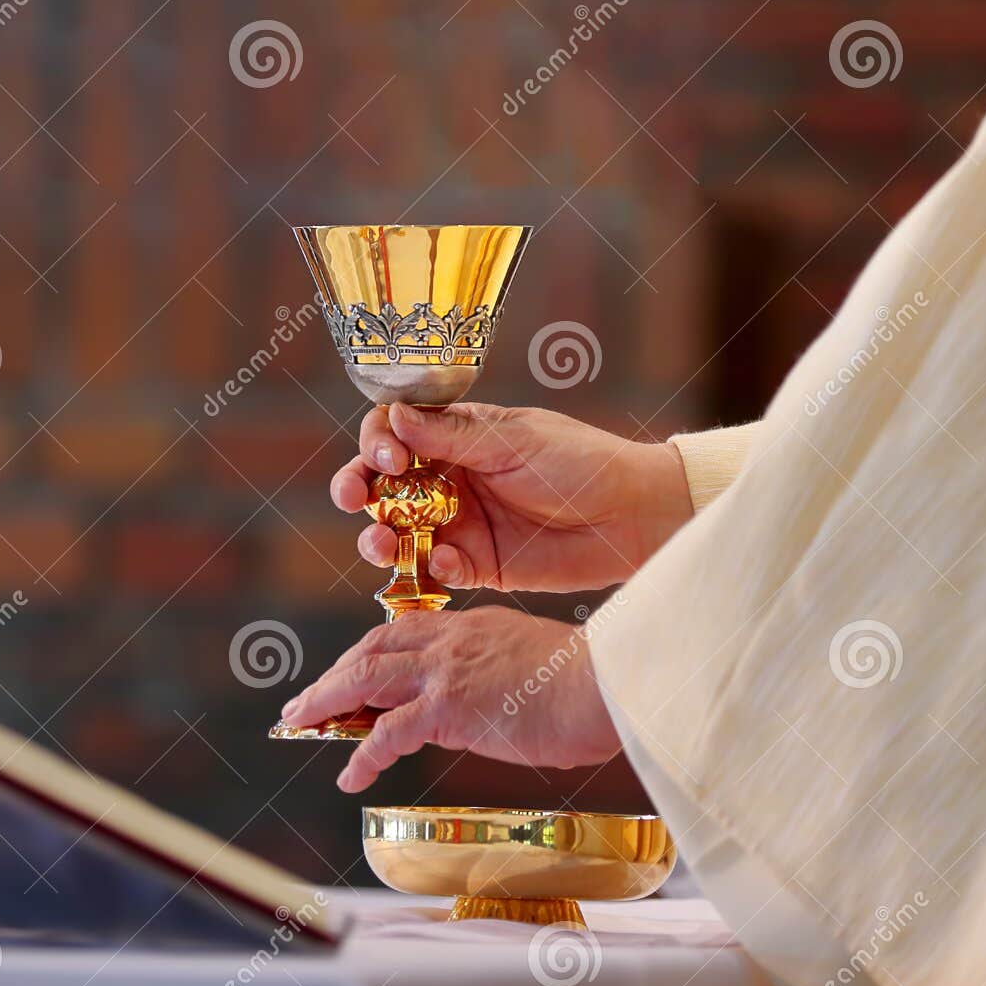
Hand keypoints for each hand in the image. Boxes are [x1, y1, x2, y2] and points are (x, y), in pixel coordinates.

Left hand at [278, 606, 621, 791]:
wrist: (605, 688)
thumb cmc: (587, 687)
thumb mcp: (529, 666)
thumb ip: (494, 679)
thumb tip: (474, 711)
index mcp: (471, 627)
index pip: (402, 631)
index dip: (367, 653)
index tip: (347, 672)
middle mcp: (451, 640)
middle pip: (371, 649)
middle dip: (333, 675)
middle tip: (305, 701)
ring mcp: (445, 671)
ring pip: (365, 679)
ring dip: (326, 702)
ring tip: (300, 724)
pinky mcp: (448, 707)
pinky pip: (387, 733)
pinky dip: (362, 756)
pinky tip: (349, 777)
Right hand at [331, 403, 691, 593]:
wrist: (632, 516)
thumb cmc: (581, 463)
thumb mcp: (514, 441)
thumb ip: (453, 435)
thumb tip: (394, 416)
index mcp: (458, 435)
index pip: (395, 432)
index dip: (378, 442)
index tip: (387, 455)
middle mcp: (450, 478)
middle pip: (384, 483)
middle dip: (359, 489)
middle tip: (353, 497)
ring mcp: (461, 523)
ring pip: (399, 531)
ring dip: (380, 536)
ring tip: (381, 542)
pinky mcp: (479, 564)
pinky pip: (437, 570)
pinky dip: (432, 568)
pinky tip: (448, 563)